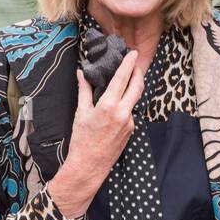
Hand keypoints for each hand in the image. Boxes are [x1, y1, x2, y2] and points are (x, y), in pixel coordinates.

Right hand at [45, 50, 144, 218]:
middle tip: (136, 63)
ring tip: (124, 81)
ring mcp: (130, 122)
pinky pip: (130, 112)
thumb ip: (84, 91)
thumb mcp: (81, 113)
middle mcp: (123, 113)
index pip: (122, 79)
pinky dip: (125, 105)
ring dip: (131, 89)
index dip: (129, 64)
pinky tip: (116, 106)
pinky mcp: (131, 130)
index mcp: (109, 106)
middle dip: (138, 73)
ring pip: (134, 100)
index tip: (133, 53)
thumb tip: (82, 74)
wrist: (89, 166)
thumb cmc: (82, 140)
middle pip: (137, 86)